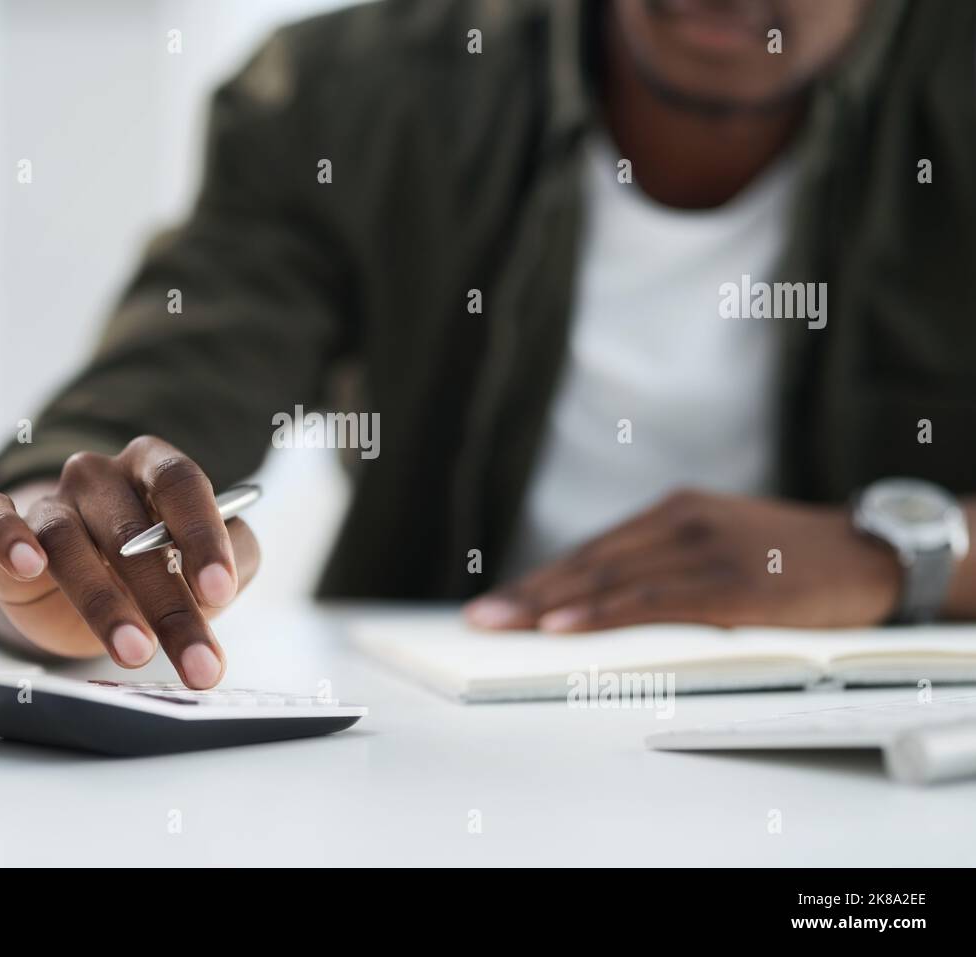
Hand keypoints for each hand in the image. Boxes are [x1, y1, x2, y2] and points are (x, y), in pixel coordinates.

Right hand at [0, 437, 259, 687]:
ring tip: (135, 652)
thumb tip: (232, 573)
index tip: (219, 591)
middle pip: (132, 530)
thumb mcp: (204, 567)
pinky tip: (30, 565)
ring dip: (103, 601)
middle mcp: (101, 476)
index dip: (202, 535)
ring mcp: (51, 500)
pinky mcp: (5, 527)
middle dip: (168, 603)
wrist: (80, 594)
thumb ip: (235, 560)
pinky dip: (9, 538)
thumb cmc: (156, 572)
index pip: (181, 484)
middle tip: (196, 661)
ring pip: (68, 540)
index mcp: (155, 468)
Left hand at [464, 490, 902, 632]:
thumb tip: (606, 609)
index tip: (496, 602)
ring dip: (550, 605)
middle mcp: (680, 521)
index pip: (592, 551)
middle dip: (528, 593)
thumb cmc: (792, 560)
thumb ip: (669, 568)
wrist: (873, 553)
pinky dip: (603, 613)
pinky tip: (564, 626)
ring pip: (610, 579)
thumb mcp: (723, 548)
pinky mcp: (730, 582)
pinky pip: (652, 600)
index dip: (540, 579)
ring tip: (503, 625)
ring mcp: (704, 548)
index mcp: (673, 512)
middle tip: (478, 618)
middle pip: (588, 562)